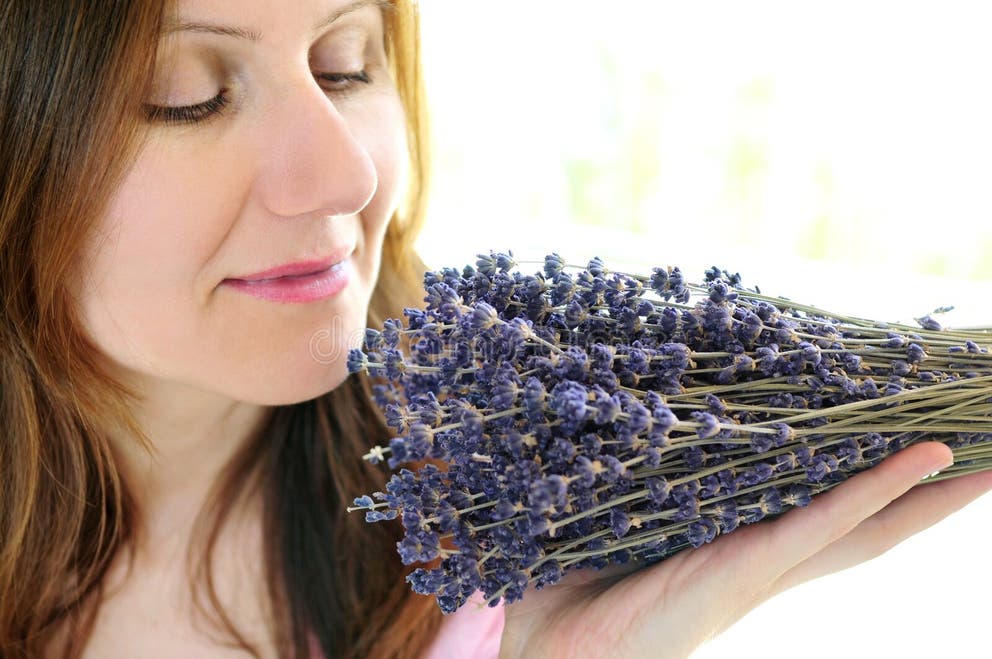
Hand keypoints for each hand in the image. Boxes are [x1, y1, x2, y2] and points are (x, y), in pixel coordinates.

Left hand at [498, 442, 991, 658]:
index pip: (824, 511)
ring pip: (868, 522)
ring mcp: (764, 564)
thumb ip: (636, 482)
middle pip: (868, 523)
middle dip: (928, 492)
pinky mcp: (749, 567)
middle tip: (979, 452)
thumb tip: (620, 418)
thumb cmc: (571, 580)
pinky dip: (880, 488)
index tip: (916, 443)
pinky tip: (927, 458)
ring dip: (930, 488)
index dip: (875, 482)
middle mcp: (766, 558)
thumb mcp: (619, 518)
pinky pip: (827, 521)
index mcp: (740, 548)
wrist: (548, 646)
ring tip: (982, 457)